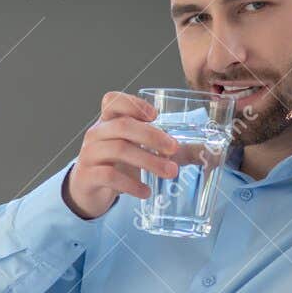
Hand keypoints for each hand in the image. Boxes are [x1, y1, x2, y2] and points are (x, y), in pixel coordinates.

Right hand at [63, 90, 181, 219]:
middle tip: (174, 149)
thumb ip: (163, 147)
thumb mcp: (134, 150)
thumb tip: (204, 151)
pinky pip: (110, 176)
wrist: (87, 191)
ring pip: (119, 150)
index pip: (113, 101)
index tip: (155, 115)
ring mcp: (89, 155)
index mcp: (107, 122)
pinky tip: (146, 192)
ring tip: (170, 172)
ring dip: (149, 161)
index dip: (133, 103)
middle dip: (152, 135)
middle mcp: (96, 134)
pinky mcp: (87, 176)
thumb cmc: (115, 165)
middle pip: (123, 125)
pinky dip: (132, 184)